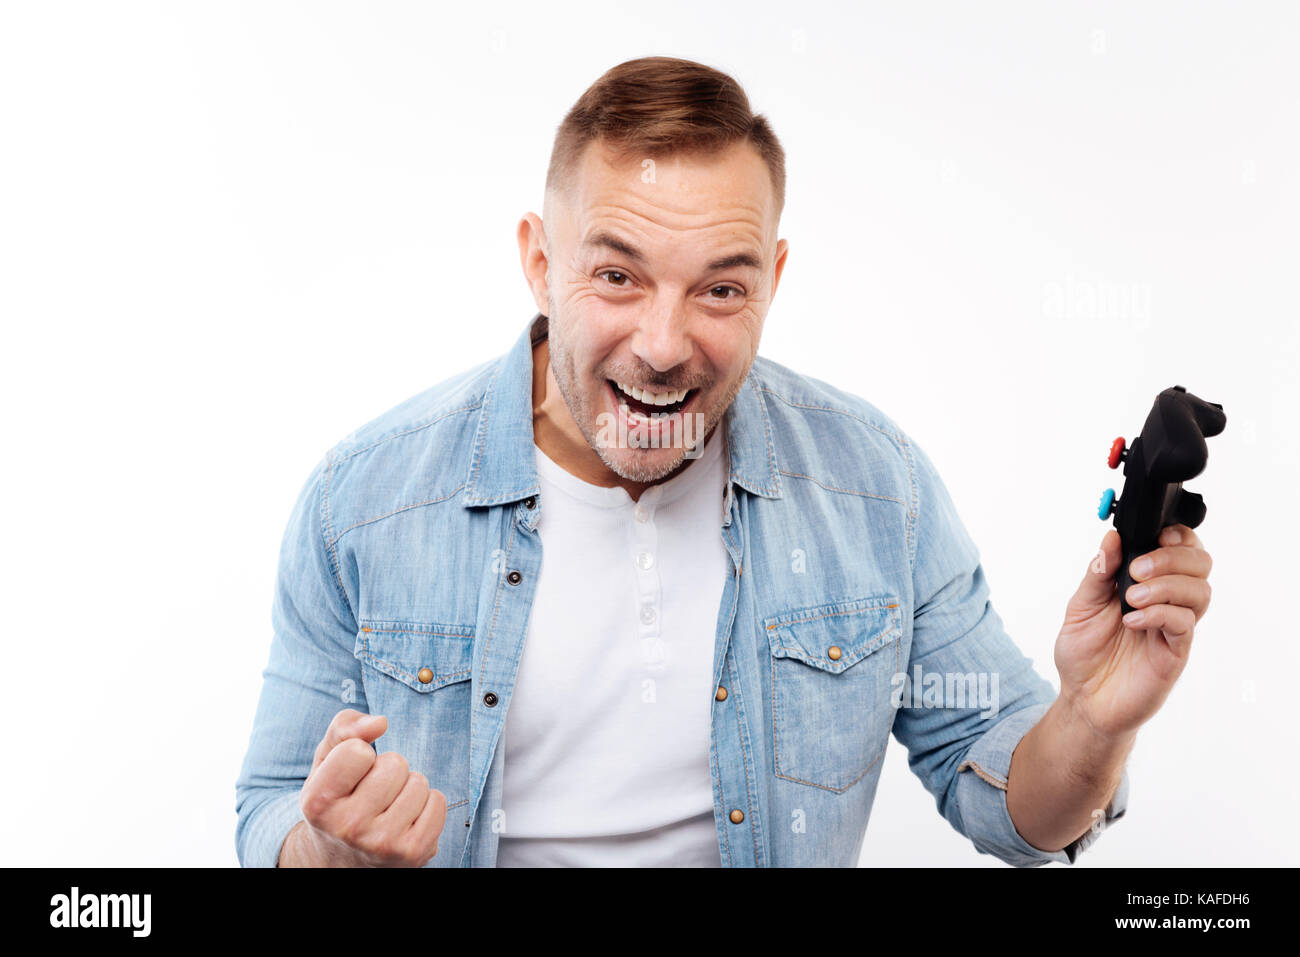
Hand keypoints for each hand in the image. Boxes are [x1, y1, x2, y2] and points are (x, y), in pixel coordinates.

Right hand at [289, 709, 447, 866]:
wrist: (343, 859)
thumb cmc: (337, 799)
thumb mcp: (326, 761)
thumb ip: (344, 728)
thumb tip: (380, 723)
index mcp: (318, 802)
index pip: (357, 750)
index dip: (358, 754)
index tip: (350, 776)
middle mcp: (348, 827)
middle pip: (394, 764)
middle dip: (387, 770)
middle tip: (371, 793)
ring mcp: (382, 843)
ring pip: (419, 782)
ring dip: (407, 787)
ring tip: (387, 807)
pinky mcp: (413, 851)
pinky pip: (438, 801)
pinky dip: (427, 804)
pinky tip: (405, 819)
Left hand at [1054, 525, 1212, 739]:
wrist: (1083, 699)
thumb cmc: (1084, 653)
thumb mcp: (1080, 606)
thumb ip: (1098, 572)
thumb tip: (1112, 538)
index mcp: (1146, 583)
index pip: (1181, 548)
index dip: (1177, 535)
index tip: (1156, 535)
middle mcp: (1167, 601)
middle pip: (1200, 564)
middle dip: (1173, 557)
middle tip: (1137, 569)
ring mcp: (1173, 627)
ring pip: (1201, 591)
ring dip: (1167, 585)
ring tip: (1131, 598)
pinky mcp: (1175, 652)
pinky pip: (1185, 624)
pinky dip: (1160, 614)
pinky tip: (1133, 621)